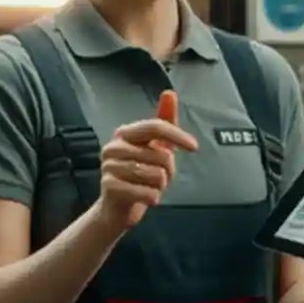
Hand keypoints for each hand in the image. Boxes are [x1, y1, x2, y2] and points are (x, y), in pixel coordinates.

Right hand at [92, 91, 197, 230]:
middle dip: (168, 171)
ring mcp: (109, 167)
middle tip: (157, 178)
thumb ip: (164, 121)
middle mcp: (114, 147)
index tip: (194, 146)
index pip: (155, 126)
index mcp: (125, 133)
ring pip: (156, 175)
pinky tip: (144, 197)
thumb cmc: (138, 176)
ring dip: (160, 186)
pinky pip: (147, 192)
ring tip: (148, 187)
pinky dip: (153, 198)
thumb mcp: (155, 147)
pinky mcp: (110, 187)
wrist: (116, 209)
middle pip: (161, 154)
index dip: (177, 135)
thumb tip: (169, 94)